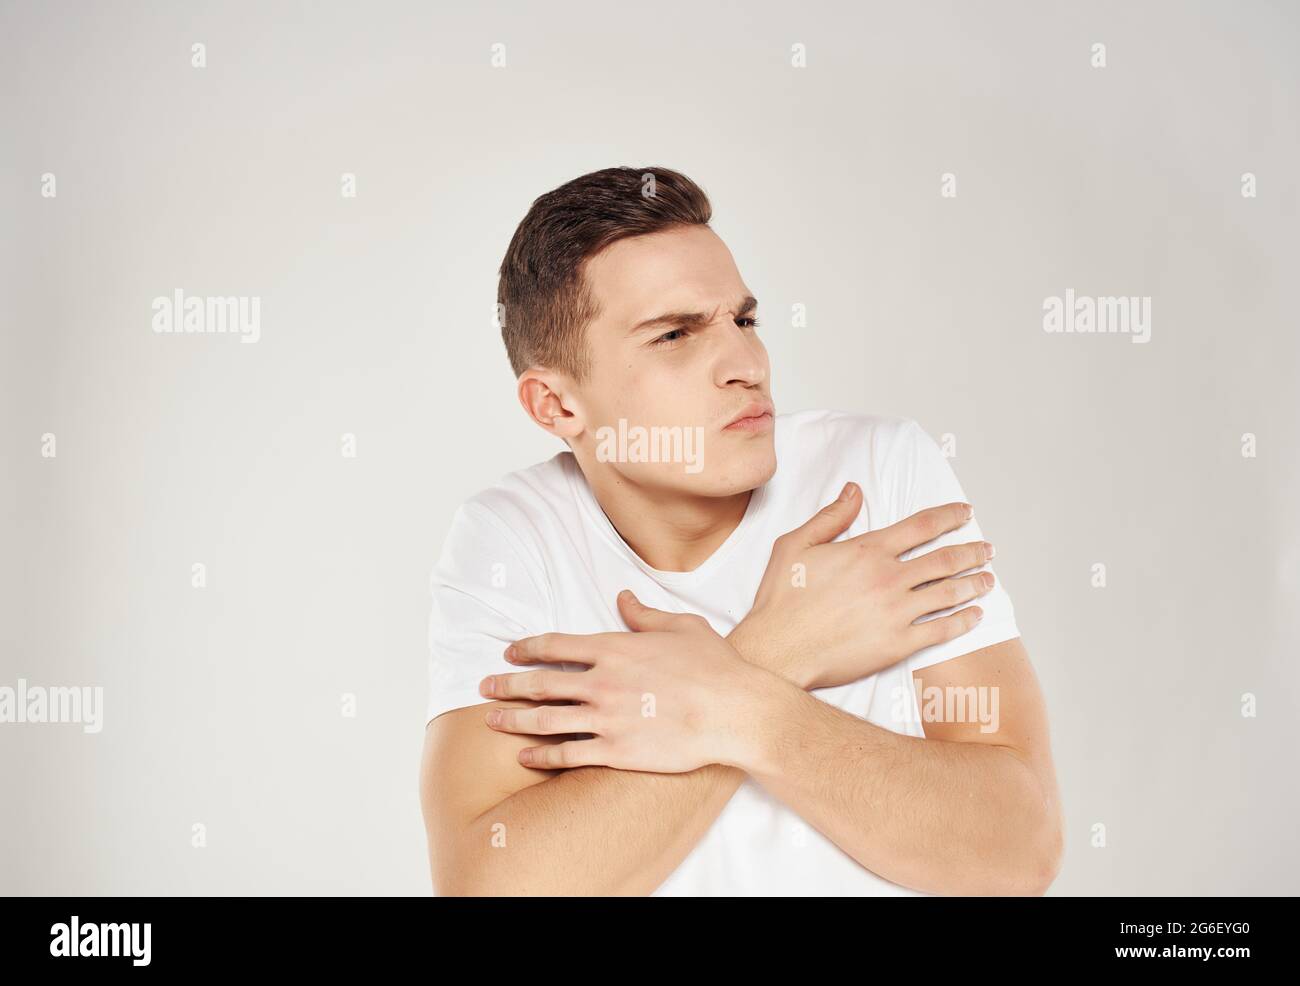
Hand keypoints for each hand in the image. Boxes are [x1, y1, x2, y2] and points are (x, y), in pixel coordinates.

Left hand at [477, 591, 778, 772]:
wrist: (735, 712)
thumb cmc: (715, 667)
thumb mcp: (681, 626)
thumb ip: (643, 613)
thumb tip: (622, 596)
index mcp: (615, 648)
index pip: (555, 645)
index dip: (526, 648)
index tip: (510, 653)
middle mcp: (602, 682)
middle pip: (541, 683)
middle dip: (507, 684)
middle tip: (485, 687)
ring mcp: (606, 719)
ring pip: (546, 720)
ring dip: (513, 720)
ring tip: (491, 721)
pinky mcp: (616, 751)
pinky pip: (567, 755)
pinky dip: (541, 756)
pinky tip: (525, 758)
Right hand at [737, 482, 993, 689]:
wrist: (779, 649)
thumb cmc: (782, 600)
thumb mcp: (795, 544)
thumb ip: (831, 516)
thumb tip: (855, 490)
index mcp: (867, 550)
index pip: (921, 526)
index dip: (949, 516)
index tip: (966, 513)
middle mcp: (888, 578)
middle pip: (945, 559)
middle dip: (972, 551)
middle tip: (987, 549)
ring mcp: (897, 612)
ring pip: (949, 593)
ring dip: (974, 583)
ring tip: (988, 579)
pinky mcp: (898, 644)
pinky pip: (942, 630)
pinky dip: (964, 621)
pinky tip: (975, 615)